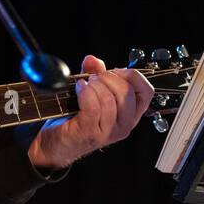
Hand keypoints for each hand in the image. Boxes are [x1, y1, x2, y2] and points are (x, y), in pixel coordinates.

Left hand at [28, 55, 154, 170]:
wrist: (58, 143)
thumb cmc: (77, 119)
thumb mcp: (90, 92)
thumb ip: (94, 74)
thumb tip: (93, 60)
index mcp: (130, 114)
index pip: (146, 91)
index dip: (132, 76)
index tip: (115, 71)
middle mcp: (124, 125)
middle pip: (127, 93)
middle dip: (109, 78)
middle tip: (95, 78)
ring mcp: (108, 131)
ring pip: (109, 99)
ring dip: (94, 85)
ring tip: (85, 84)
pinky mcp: (90, 132)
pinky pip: (93, 106)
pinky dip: (85, 92)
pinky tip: (79, 88)